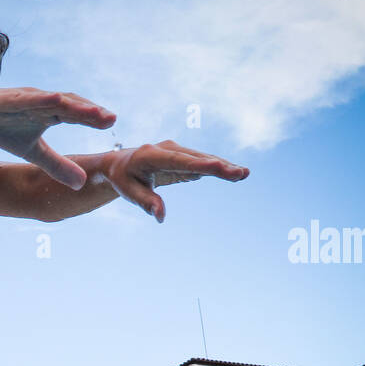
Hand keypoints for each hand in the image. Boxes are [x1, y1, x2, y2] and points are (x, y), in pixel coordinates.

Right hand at [0, 85, 115, 189]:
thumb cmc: (1, 125)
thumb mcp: (32, 151)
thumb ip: (57, 165)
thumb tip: (82, 183)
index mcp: (49, 113)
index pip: (76, 114)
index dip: (94, 118)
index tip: (113, 124)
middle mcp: (40, 102)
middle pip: (69, 105)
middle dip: (89, 111)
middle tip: (110, 119)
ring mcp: (23, 98)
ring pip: (50, 100)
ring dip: (70, 103)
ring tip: (89, 110)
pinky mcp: (3, 98)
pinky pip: (23, 99)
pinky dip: (39, 99)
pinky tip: (53, 99)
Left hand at [100, 140, 248, 222]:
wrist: (120, 163)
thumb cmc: (123, 178)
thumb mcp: (128, 191)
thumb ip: (145, 202)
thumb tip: (161, 216)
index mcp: (150, 155)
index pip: (178, 161)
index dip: (199, 164)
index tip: (218, 167)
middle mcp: (167, 149)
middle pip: (196, 158)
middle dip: (219, 166)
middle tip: (241, 173)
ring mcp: (177, 151)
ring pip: (202, 158)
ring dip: (223, 166)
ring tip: (244, 174)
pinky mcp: (184, 157)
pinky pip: (202, 162)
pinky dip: (218, 167)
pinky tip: (235, 173)